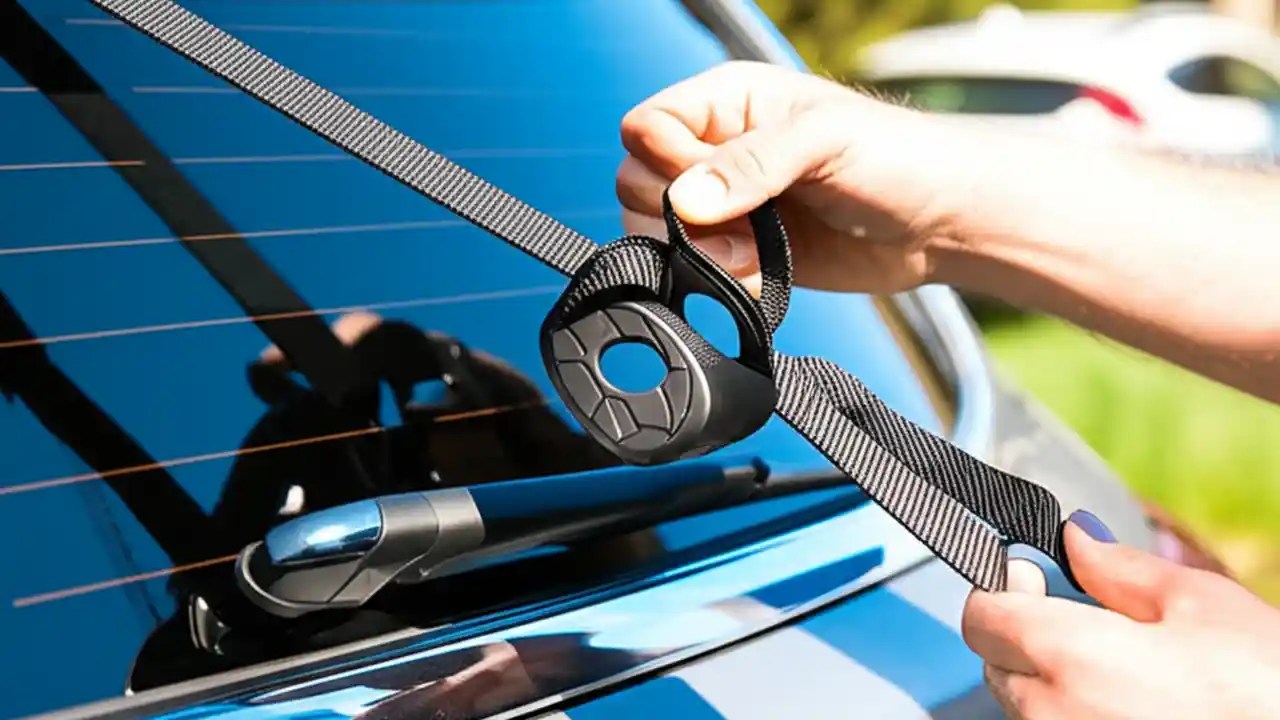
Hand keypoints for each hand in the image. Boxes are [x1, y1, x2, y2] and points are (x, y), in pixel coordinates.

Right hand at [617, 61, 991, 293]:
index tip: (721, 183)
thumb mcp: (824, 142)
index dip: (667, 162)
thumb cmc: (896, 158)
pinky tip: (761, 273)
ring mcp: (723, 205)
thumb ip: (751, 166)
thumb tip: (683, 203)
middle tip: (744, 225)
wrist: (940, 224)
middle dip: (681, 217)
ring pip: (654, 233)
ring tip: (756, 252)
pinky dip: (716, 281)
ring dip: (699, 254)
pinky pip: (690, 271)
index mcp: (727, 101)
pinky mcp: (737, 252)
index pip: (645, 128)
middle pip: (635, 183)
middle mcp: (714, 149)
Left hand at [963, 513, 1279, 718]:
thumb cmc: (1267, 689)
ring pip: (1025, 704)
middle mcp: (1052, 713)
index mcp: (1069, 656)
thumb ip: (1118, 568)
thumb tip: (1074, 537)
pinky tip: (1129, 704)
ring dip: (1052, 678)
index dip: (1002, 586)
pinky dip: (1075, 712)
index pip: (981, 615)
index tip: (1032, 573)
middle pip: (997, 661)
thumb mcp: (1200, 604)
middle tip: (1083, 617)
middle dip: (1026, 631)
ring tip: (1122, 668)